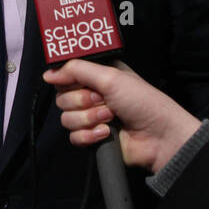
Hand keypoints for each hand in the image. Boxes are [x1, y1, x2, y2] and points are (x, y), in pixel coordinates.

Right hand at [45, 59, 199, 173]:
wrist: (159, 136)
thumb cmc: (144, 102)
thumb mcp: (110, 77)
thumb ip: (77, 70)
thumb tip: (49, 73)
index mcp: (97, 76)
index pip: (65, 75)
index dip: (67, 80)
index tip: (75, 83)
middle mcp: (92, 95)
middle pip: (63, 98)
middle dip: (83, 101)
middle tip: (103, 101)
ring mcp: (92, 118)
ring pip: (67, 119)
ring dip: (89, 119)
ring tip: (110, 118)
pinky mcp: (92, 138)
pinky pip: (74, 137)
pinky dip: (90, 135)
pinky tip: (107, 133)